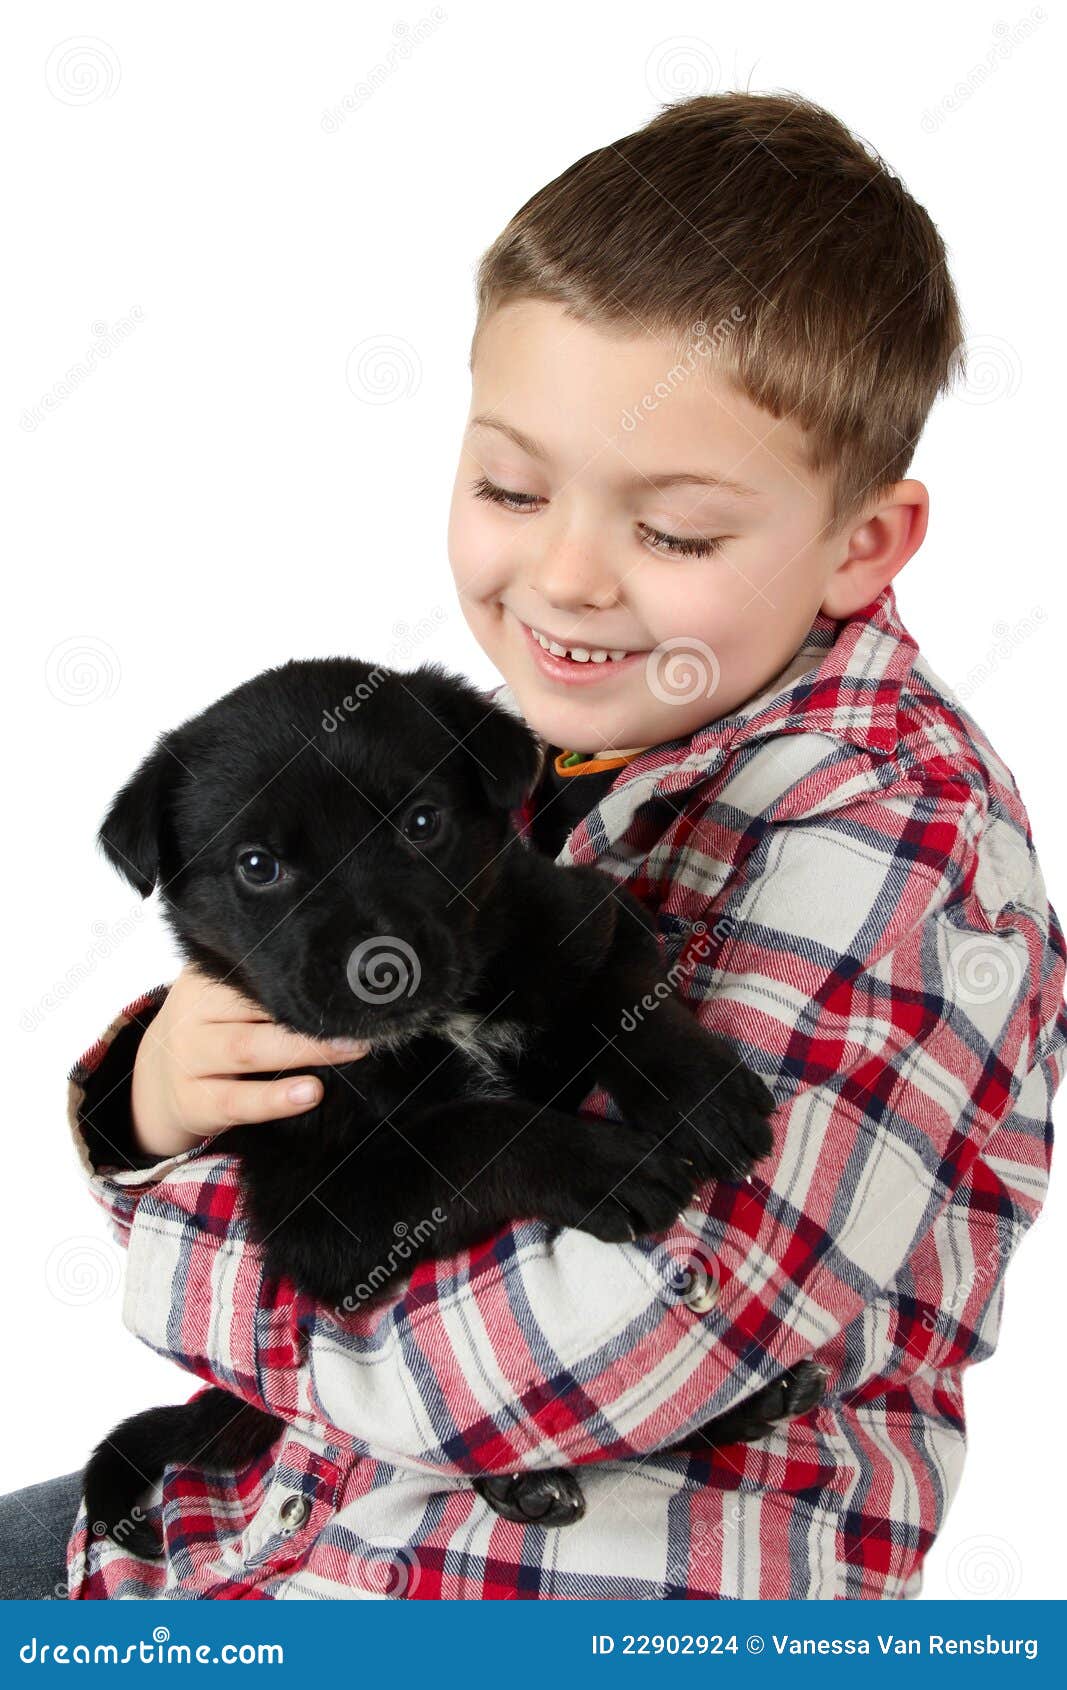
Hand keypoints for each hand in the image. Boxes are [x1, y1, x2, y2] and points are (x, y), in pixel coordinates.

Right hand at [129, 964, 369, 1159]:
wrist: (156, 1082)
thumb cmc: (215, 1031)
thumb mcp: (228, 1001)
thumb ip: (268, 988)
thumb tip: (347, 979)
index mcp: (206, 975)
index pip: (257, 968)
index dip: (304, 974)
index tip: (353, 976)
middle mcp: (191, 1010)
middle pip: (255, 1007)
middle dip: (312, 1013)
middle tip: (365, 1017)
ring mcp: (187, 1056)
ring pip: (248, 1049)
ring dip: (302, 1051)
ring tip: (349, 1051)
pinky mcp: (190, 1100)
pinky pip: (236, 1101)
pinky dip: (274, 1099)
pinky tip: (310, 1094)